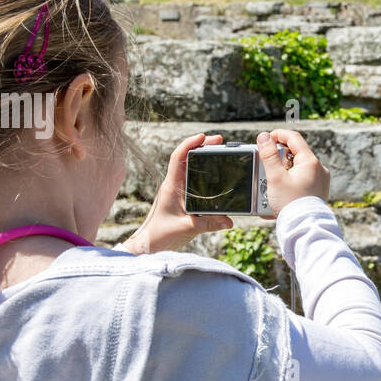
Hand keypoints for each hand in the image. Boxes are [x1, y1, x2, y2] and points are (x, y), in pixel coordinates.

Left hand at [120, 132, 234, 254]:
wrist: (151, 244)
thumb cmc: (162, 235)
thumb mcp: (187, 229)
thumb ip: (208, 224)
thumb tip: (228, 220)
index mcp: (172, 186)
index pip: (178, 157)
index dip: (190, 143)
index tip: (204, 137)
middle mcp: (174, 184)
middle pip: (186, 157)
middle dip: (202, 146)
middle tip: (219, 141)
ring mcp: (177, 190)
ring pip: (189, 166)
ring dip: (203, 157)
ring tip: (219, 151)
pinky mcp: (181, 197)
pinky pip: (192, 178)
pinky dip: (204, 171)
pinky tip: (215, 172)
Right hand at [255, 128, 329, 218]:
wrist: (304, 230)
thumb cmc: (290, 204)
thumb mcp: (275, 177)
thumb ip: (268, 155)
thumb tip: (264, 137)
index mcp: (311, 162)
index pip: (294, 138)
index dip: (278, 135)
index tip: (265, 139)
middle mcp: (319, 170)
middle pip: (295, 154)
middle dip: (278, 159)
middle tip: (266, 167)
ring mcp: (320, 182)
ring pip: (297, 169)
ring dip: (282, 172)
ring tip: (272, 185)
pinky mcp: (317, 193)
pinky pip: (301, 181)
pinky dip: (289, 183)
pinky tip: (279, 193)